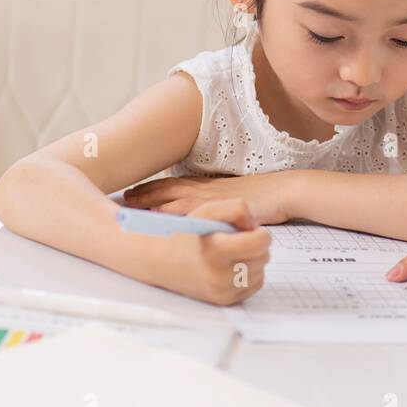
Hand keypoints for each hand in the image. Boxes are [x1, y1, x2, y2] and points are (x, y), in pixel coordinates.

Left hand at [124, 173, 293, 225]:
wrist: (285, 191)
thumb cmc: (267, 196)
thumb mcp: (237, 198)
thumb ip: (220, 204)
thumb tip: (208, 215)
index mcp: (209, 185)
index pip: (174, 185)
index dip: (152, 189)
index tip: (133, 193)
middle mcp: (205, 189)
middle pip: (166, 190)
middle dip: (143, 195)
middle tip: (121, 200)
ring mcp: (210, 198)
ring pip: (171, 200)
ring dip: (148, 204)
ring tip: (127, 210)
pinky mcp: (215, 208)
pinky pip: (186, 212)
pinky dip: (167, 215)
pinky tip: (154, 221)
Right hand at [156, 198, 270, 304]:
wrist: (161, 261)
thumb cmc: (189, 233)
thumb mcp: (209, 211)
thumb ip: (237, 209)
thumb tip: (256, 228)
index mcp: (215, 251)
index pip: (261, 243)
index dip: (260, 233)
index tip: (248, 230)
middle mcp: (219, 276)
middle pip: (264, 257)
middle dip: (255, 246)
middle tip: (236, 241)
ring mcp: (222, 292)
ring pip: (261, 271)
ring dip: (253, 260)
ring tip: (231, 254)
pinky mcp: (225, 301)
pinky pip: (255, 285)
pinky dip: (249, 274)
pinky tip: (232, 267)